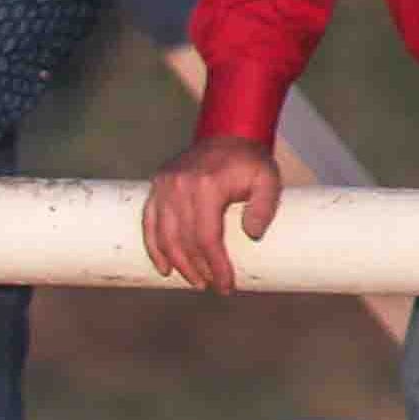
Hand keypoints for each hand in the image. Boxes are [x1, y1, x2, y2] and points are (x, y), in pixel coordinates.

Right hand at [142, 132, 285, 294]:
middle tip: (211, 285)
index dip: (215, 265)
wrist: (227, 133)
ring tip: (193, 280)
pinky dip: (154, 247)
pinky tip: (164, 266)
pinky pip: (149, 223)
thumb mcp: (268, 179)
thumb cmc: (249, 161)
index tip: (226, 285)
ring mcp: (164, 187)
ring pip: (164, 236)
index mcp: (207, 186)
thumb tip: (252, 235)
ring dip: (177, 263)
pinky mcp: (156, 187)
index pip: (206, 237)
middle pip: (183, 241)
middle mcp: (179, 187)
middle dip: (197, 268)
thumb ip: (264, 207)